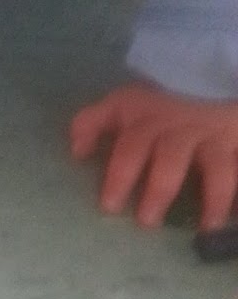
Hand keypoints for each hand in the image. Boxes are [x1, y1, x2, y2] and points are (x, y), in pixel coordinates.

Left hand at [70, 82, 237, 228]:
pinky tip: (236, 214)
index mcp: (147, 120)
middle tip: (147, 223)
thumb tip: (76, 152)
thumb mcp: (123, 102)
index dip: (118, 178)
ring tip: (207, 227)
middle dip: (158, 193)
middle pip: (169, 162)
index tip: (110, 208)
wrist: (206, 71)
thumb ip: (92, 122)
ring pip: (217, 170)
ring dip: (213, 199)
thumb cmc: (158, 97)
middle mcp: (181, 130)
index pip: (129, 149)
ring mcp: (215, 136)